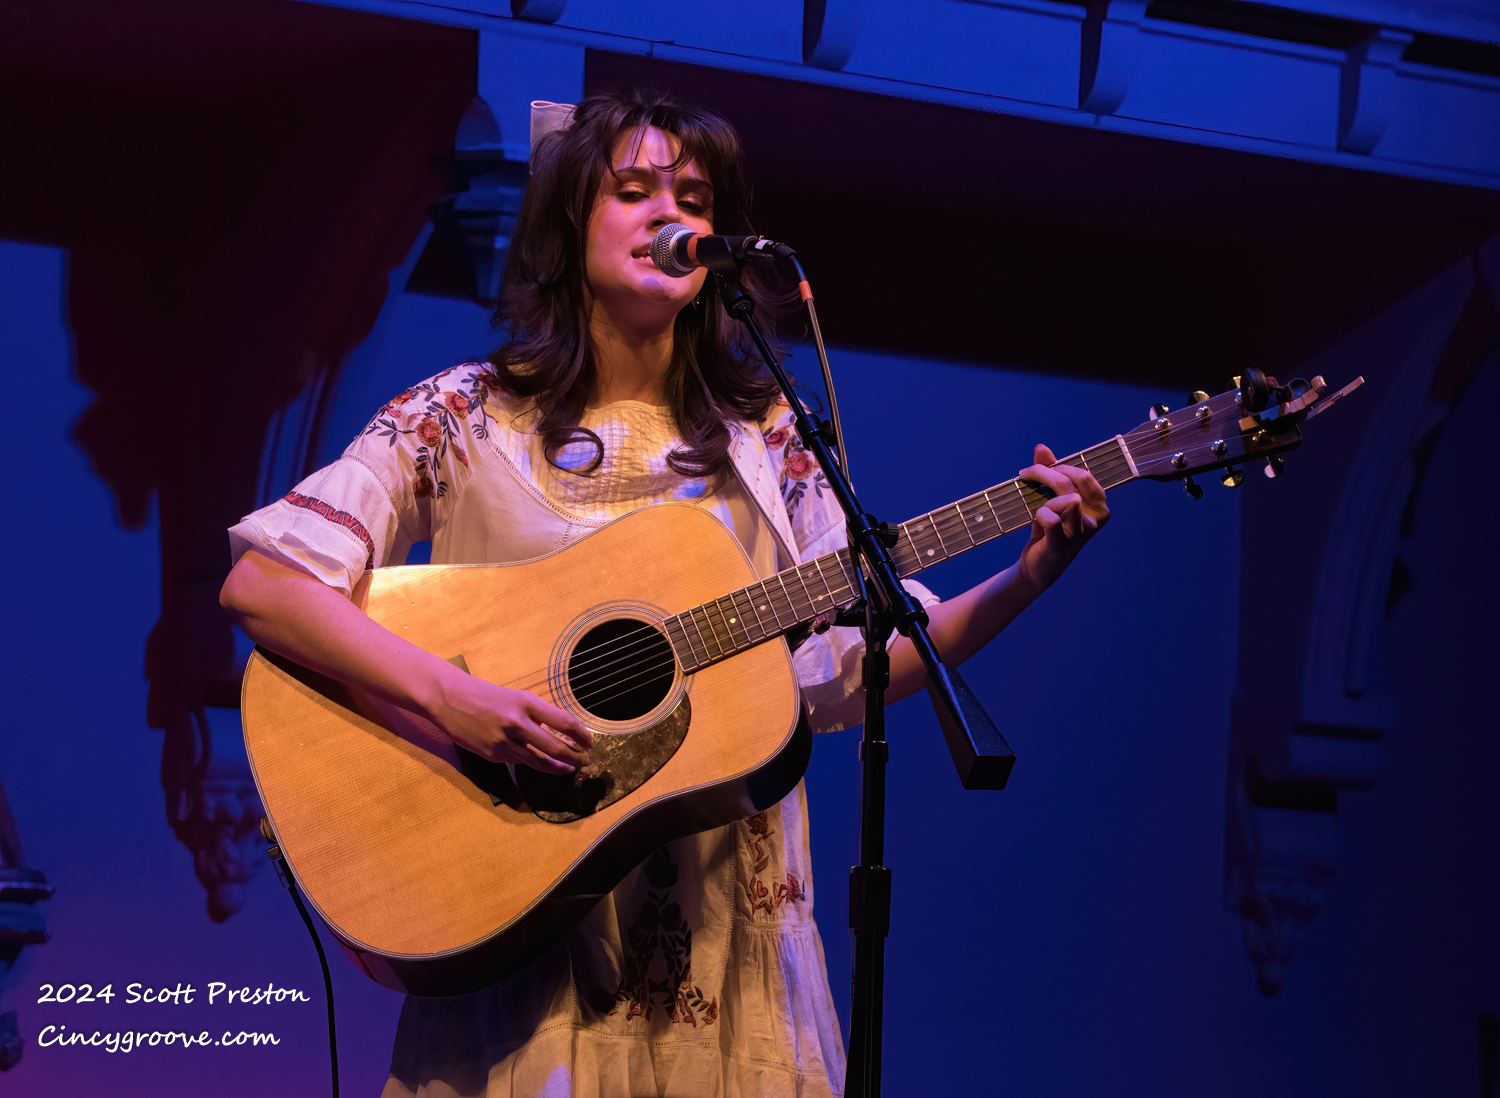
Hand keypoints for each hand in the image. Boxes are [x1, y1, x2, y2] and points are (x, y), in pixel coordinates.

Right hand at [430, 672, 591, 774]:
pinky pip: (520, 762)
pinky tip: (544, 765)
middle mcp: (517, 722)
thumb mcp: (517, 698)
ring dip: (559, 767)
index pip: (565, 723)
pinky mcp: (493, 754)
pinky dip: (535, 764)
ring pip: (540, 761)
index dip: (582, 736)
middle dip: (576, 758)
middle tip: (585, 761)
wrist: (450, 699)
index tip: (590, 743)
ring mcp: (504, 741)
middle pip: (557, 748)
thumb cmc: (487, 696)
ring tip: (570, 768)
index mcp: (527, 703)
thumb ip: (537, 715)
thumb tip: (561, 733)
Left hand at [1015, 443, 1109, 596]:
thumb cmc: (1048, 530)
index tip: (1037, 469)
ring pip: (1065, 498)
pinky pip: (1052, 519)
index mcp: (1099, 505)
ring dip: (1043, 498)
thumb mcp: (1048, 497)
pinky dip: (1041, 515)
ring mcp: (1081, 533)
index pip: (1083, 474)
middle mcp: (1096, 519)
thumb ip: (1048, 471)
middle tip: (1026, 475)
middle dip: (1045, 473)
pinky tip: (1038, 522)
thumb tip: (1042, 447)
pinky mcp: (1062, 544)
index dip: (1059, 466)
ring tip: (1035, 506)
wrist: (1036, 566)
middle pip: (1072, 481)